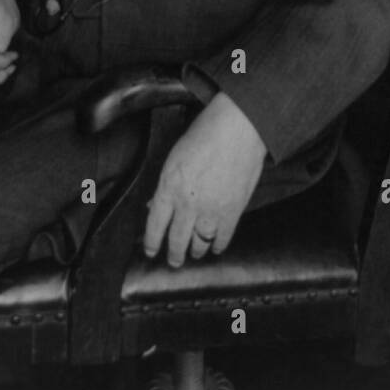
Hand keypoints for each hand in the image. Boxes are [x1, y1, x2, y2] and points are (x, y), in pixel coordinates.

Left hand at [143, 92, 266, 266]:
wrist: (239, 128)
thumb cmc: (205, 134)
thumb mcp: (175, 157)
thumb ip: (166, 185)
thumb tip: (156, 205)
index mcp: (169, 186)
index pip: (155, 224)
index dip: (152, 242)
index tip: (151, 251)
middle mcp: (187, 203)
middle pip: (176, 239)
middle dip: (174, 254)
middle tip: (173, 262)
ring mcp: (211, 209)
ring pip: (199, 243)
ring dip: (195, 251)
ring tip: (194, 254)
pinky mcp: (233, 211)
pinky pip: (222, 237)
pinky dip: (218, 245)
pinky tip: (215, 247)